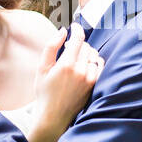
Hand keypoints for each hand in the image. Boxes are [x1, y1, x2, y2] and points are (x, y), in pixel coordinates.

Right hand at [31, 23, 102, 141]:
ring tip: (75, 59)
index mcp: (66, 65)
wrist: (54, 116)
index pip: (78, 39)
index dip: (77, 29)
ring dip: (86, 52)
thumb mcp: (42, 68)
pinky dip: (94, 62)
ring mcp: (90, 78)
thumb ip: (51, 47)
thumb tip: (63, 31)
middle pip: (86, 46)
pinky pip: (100, 65)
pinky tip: (85, 66)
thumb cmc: (45, 92)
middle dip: (78, 44)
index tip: (75, 26)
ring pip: (93, 55)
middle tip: (68, 49)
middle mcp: (80, 71)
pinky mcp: (94, 84)